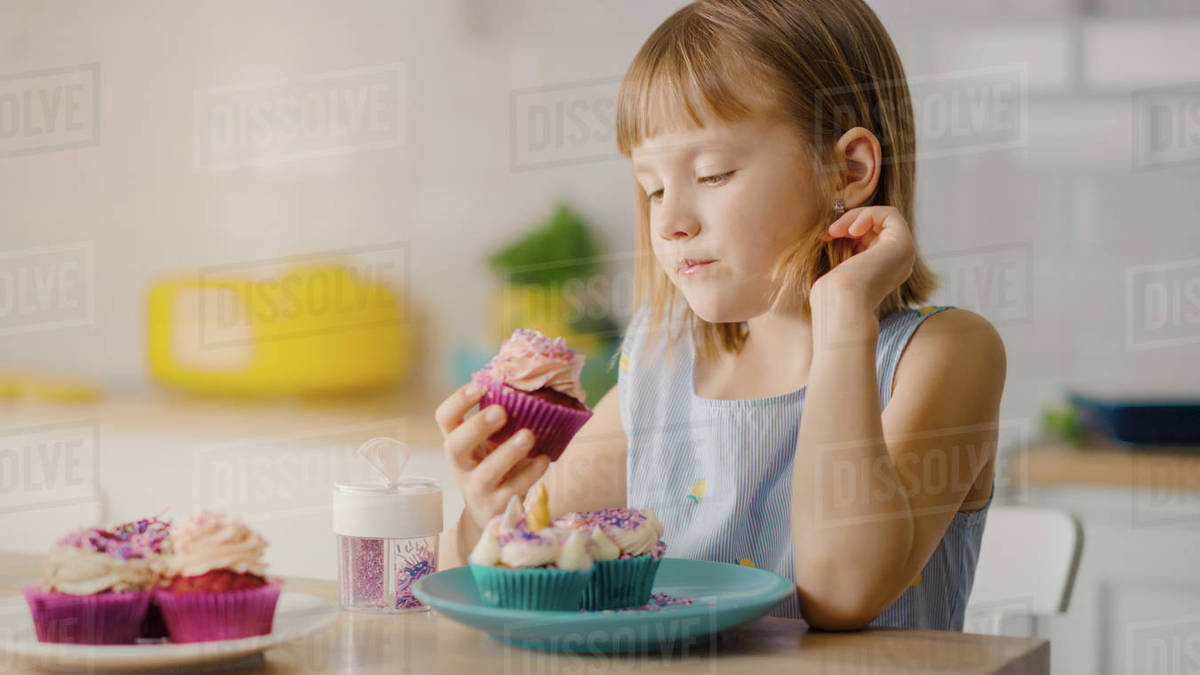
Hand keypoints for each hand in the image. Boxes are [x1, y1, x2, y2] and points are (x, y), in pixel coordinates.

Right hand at [434, 382, 549, 532]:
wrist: (491, 512)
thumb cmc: (495, 465)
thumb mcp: (491, 442)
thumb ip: (501, 420)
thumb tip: (528, 382)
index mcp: (458, 442)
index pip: (445, 419)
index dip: (458, 401)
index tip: (480, 386)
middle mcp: (462, 465)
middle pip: (454, 446)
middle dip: (476, 427)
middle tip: (500, 411)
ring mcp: (477, 489)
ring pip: (486, 473)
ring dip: (507, 452)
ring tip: (529, 435)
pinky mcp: (496, 508)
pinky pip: (512, 491)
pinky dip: (529, 474)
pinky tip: (543, 459)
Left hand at [816, 205, 915, 309]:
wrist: (841, 303)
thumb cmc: (834, 292)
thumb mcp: (839, 266)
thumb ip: (845, 250)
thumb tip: (833, 232)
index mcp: (884, 270)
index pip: (870, 236)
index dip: (848, 229)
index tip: (828, 236)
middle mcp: (898, 262)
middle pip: (877, 225)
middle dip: (850, 222)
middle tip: (830, 232)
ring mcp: (904, 254)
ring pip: (883, 217)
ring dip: (855, 217)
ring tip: (836, 231)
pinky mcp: (903, 244)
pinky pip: (889, 214)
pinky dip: (867, 215)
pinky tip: (851, 230)